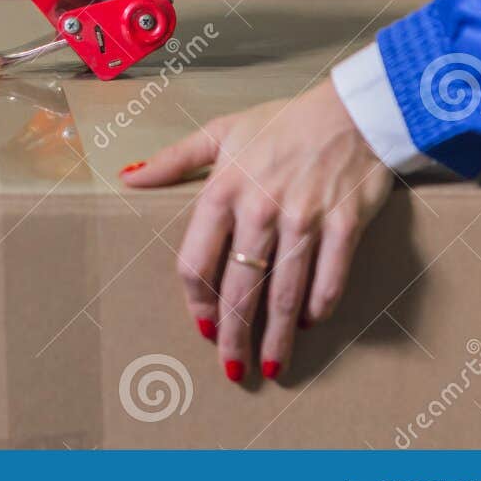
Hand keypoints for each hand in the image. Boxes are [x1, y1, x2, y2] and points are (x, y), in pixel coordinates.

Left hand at [121, 81, 393, 381]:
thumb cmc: (282, 123)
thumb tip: (129, 177)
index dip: (195, 301)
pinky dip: (319, 307)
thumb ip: (173, 160)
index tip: (200, 326)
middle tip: (232, 371)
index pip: (196, 262)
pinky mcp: (344, 226)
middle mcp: (261, 210)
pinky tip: (309, 324)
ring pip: (284, 294)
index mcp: (224, 190)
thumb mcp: (221, 132)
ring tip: (271, 368)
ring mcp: (304, 220)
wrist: (351, 109)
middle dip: (234, 337)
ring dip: (276, 337)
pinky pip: (329, 279)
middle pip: (239, 290)